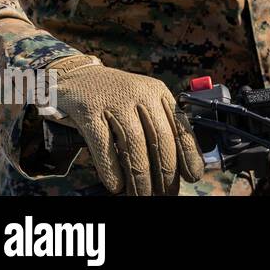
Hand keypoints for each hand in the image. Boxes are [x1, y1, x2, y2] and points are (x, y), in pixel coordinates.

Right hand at [47, 54, 204, 194]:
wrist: (76, 75)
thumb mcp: (143, 100)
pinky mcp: (89, 111)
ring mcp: (115, 101)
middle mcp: (141, 95)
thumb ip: (159, 123)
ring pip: (135, 144)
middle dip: (165, 171)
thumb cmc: (115, 96)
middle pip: (160, 138)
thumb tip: (176, 163)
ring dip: (140, 175)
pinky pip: (103, 145)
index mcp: (158, 92)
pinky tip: (116, 186)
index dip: (189, 154)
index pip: (180, 126)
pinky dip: (111, 168)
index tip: (193, 176)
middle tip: (165, 192)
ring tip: (142, 195)